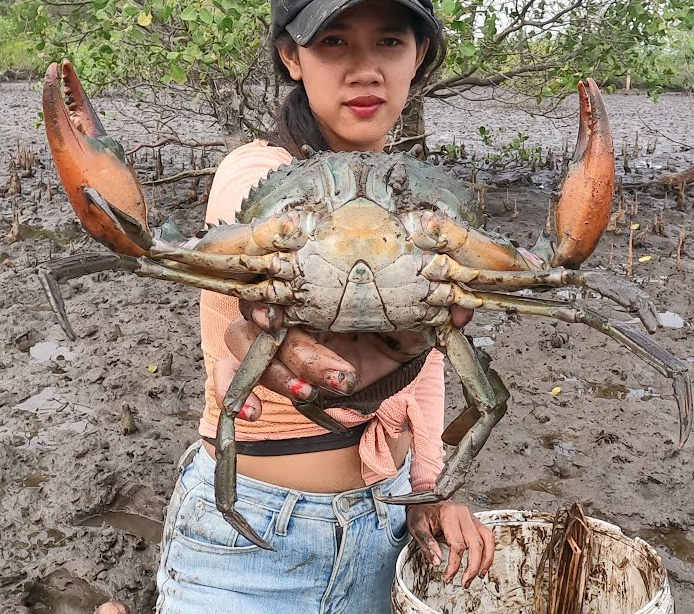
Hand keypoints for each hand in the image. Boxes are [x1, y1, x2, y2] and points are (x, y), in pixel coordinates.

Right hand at [219, 303, 471, 419]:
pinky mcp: (259, 373)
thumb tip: (463, 311)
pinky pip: (230, 380)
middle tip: (341, 376)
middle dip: (302, 353)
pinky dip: (237, 395)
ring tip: (306, 393)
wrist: (376, 362)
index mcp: (316, 286)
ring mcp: (267, 340)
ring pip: (246, 347)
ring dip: (276, 374)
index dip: (276, 296)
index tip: (281, 313)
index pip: (282, 280)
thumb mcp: (410, 324)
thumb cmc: (386, 331)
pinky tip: (253, 414)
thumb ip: (429, 316)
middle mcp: (285, 307)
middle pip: (268, 320)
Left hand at [406, 501, 494, 586]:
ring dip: (486, 560)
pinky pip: (487, 536)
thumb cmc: (420, 511)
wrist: (423, 497)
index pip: (457, 545)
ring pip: (487, 540)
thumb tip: (437, 562)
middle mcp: (463, 514)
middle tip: (465, 582)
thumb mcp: (417, 527)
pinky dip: (488, 551)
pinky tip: (483, 563)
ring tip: (479, 575)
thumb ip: (427, 545)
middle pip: (476, 544)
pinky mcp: (474, 521)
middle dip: (473, 567)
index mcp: (449, 514)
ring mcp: (471, 516)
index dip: (454, 564)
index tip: (448, 576)